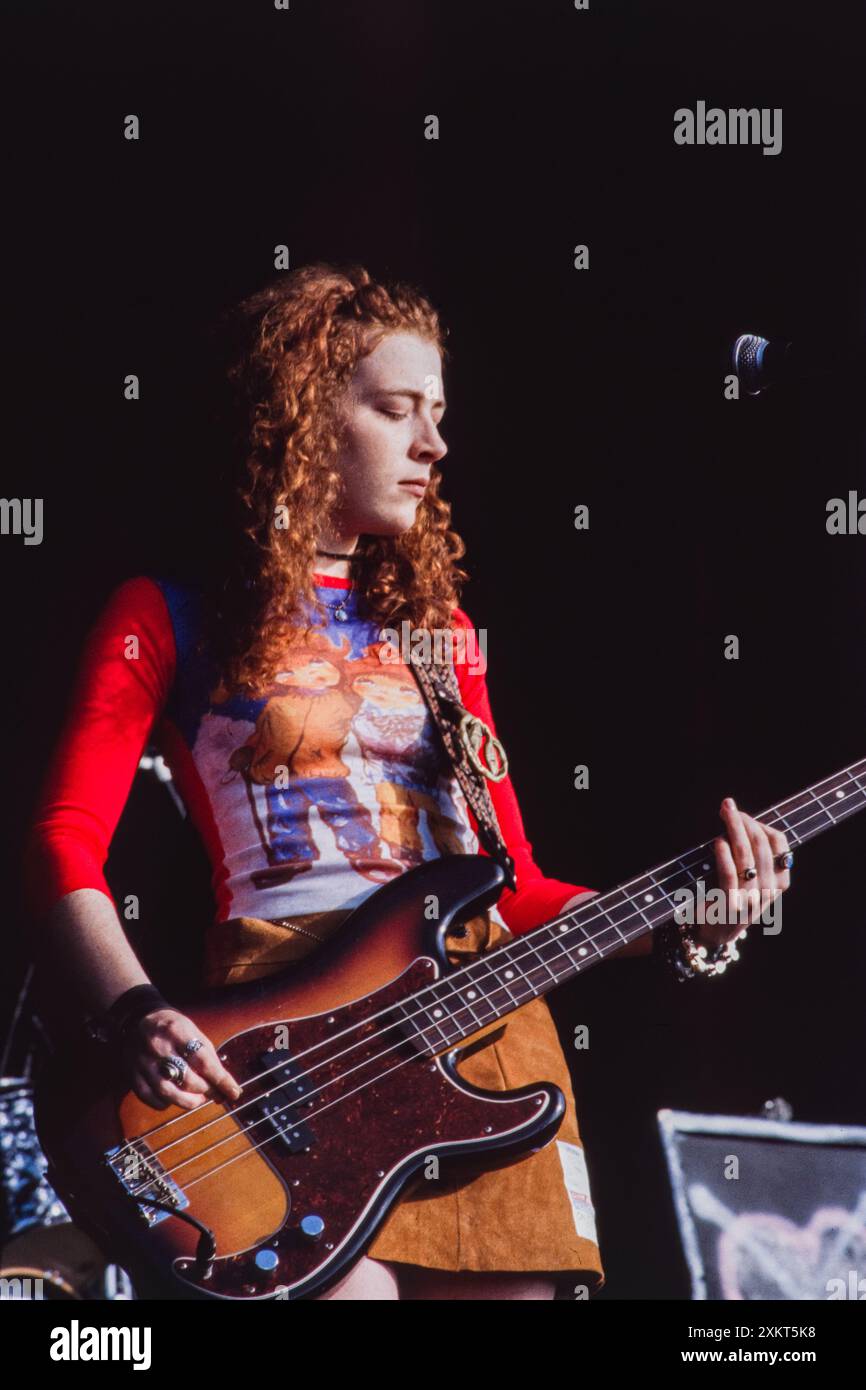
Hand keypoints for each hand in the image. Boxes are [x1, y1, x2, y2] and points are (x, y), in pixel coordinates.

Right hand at [122, 1008, 242, 1110]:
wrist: (137, 1019)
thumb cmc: (172, 1027)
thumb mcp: (193, 1031)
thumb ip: (208, 1056)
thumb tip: (224, 1084)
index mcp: (177, 1031)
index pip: (203, 1061)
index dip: (221, 1080)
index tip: (234, 1092)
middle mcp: (158, 1047)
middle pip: (187, 1079)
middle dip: (207, 1090)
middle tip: (216, 1093)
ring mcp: (143, 1063)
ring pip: (169, 1093)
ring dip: (189, 1101)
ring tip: (199, 1098)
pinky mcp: (133, 1075)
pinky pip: (151, 1098)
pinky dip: (166, 1104)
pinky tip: (176, 1098)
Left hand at [696, 797, 790, 951]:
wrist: (713, 934)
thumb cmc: (727, 897)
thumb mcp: (748, 877)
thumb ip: (751, 854)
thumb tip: (740, 818)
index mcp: (779, 882)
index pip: (780, 846)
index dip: (762, 825)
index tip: (744, 815)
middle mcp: (768, 891)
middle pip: (762, 847)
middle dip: (745, 822)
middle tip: (728, 807)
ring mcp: (751, 900)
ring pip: (747, 858)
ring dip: (734, 830)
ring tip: (724, 814)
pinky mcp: (731, 907)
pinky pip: (730, 877)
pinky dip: (724, 856)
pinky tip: (718, 841)